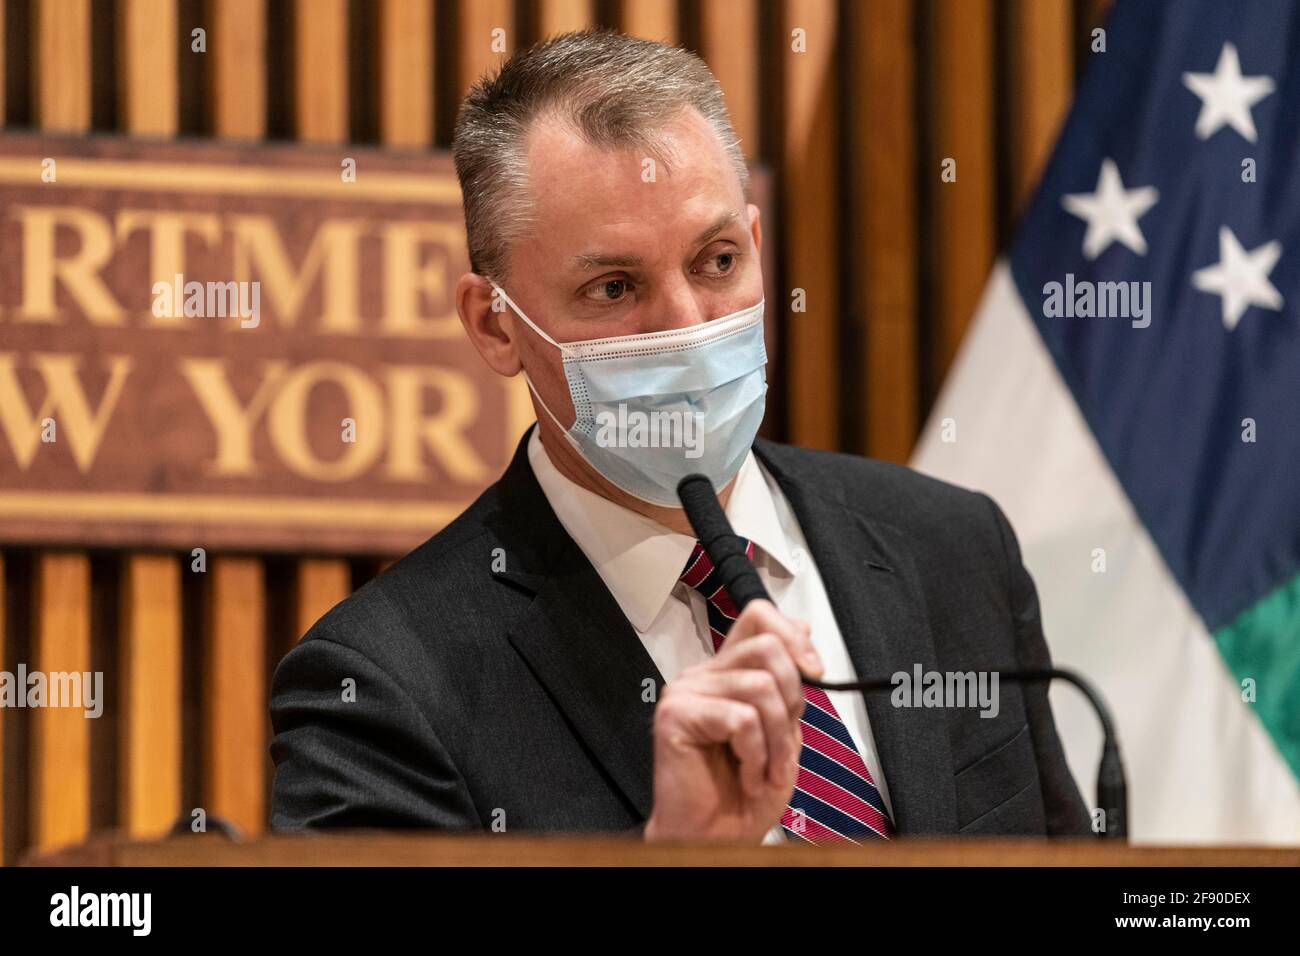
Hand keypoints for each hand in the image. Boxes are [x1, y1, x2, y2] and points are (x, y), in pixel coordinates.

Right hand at [643, 599, 821, 842]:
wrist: (718, 838)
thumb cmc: (744, 793)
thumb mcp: (784, 730)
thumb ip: (788, 681)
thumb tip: (803, 630)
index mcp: (727, 673)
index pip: (758, 616)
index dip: (794, 635)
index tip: (816, 672)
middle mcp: (703, 675)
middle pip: (766, 646)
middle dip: (793, 698)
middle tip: (784, 741)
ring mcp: (685, 692)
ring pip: (760, 686)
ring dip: (778, 739)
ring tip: (766, 769)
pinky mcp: (675, 714)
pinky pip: (741, 719)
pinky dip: (757, 755)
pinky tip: (747, 775)